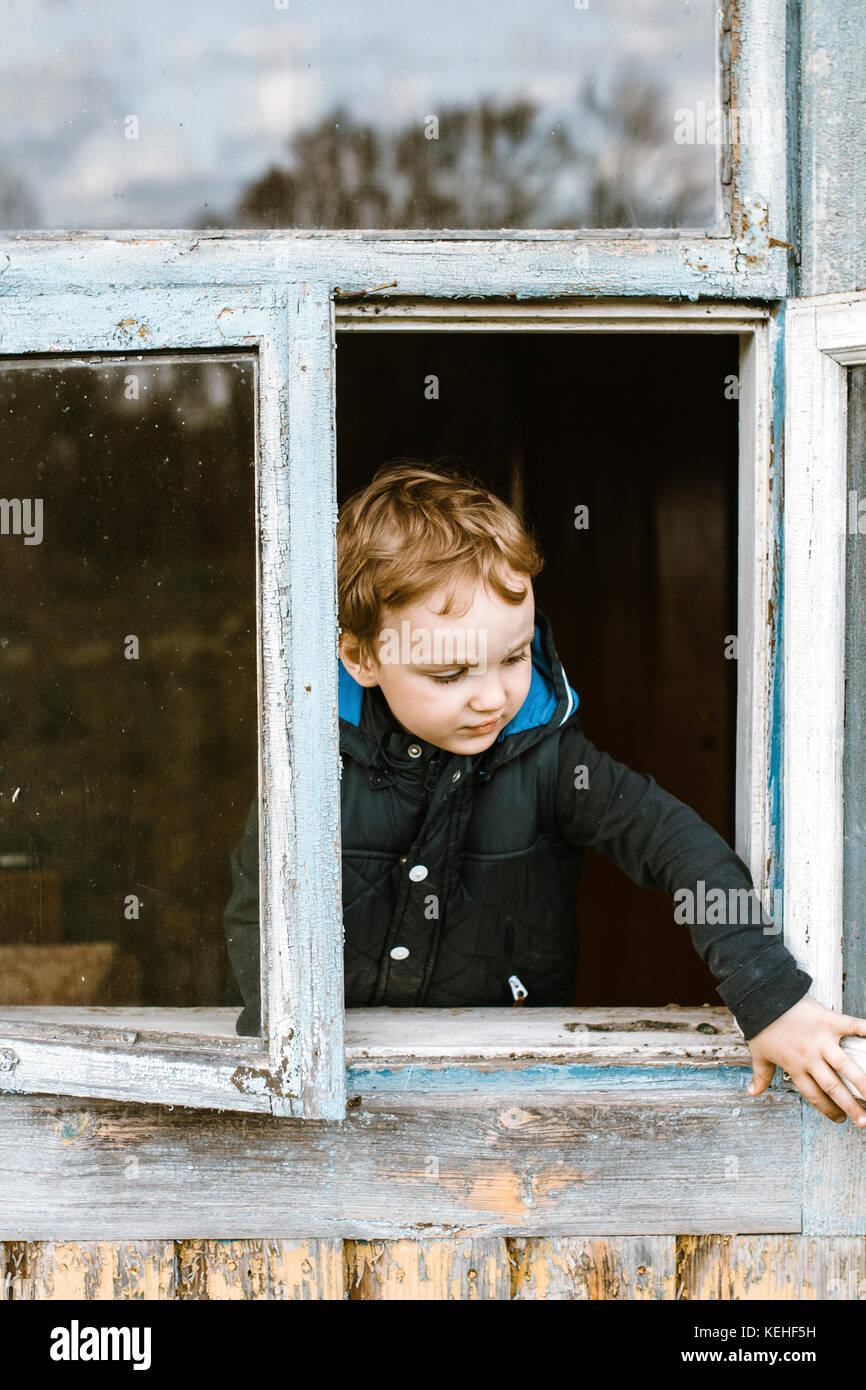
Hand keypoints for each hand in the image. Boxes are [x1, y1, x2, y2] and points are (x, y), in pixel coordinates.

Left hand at [747, 995, 865, 1125]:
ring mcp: (821, 1039)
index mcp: (795, 1067)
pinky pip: (852, 1026)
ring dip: (863, 1083)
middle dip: (850, 1106)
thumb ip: (761, 1076)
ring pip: (846, 1066)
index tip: (840, 1120)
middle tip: (863, 1121)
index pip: (814, 1095)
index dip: (828, 1110)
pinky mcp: (829, 1020)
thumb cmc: (762, 1026)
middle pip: (833, 1087)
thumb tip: (752, 1093)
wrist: (762, 997)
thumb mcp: (758, 1054)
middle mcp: (810, 1057)